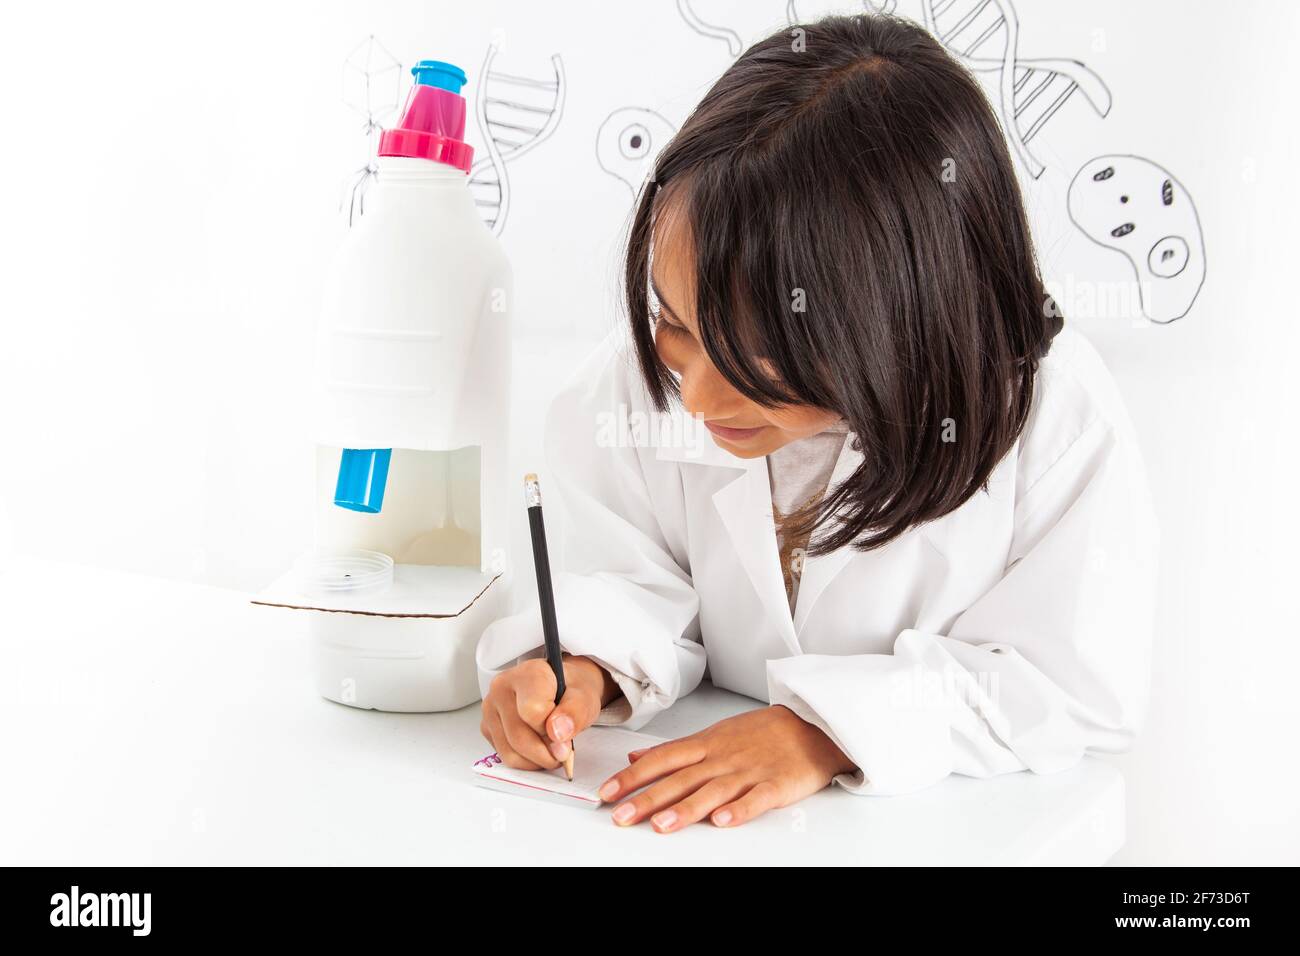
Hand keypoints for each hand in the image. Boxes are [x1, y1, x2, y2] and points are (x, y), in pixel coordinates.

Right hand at [480, 655, 617, 769]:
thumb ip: (575, 713)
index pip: (532, 712)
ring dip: (535, 761)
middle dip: (545, 753)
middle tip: (563, 751)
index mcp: (528, 674)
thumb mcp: (585, 697)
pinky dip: (525, 761)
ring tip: (550, 749)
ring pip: (510, 752)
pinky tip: (538, 748)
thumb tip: (558, 732)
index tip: (565, 733)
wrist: (560, 688)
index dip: (552, 730)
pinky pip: (504, 756)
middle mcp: (502, 687)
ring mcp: (491, 707)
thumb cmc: (570, 690)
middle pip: (519, 737)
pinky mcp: (487, 726)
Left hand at [597, 705, 856, 831]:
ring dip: (685, 809)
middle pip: (679, 779)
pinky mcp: (775, 785)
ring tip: (661, 825)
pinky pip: (755, 799)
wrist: (810, 725)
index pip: (661, 760)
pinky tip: (721, 821)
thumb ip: (673, 750)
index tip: (607, 792)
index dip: (633, 776)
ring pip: (712, 791)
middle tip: (620, 815)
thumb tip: (636, 757)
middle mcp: (721, 758)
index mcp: (705, 745)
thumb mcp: (712, 735)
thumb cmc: (760, 733)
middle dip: (647, 798)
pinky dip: (737, 810)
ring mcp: (748, 771)